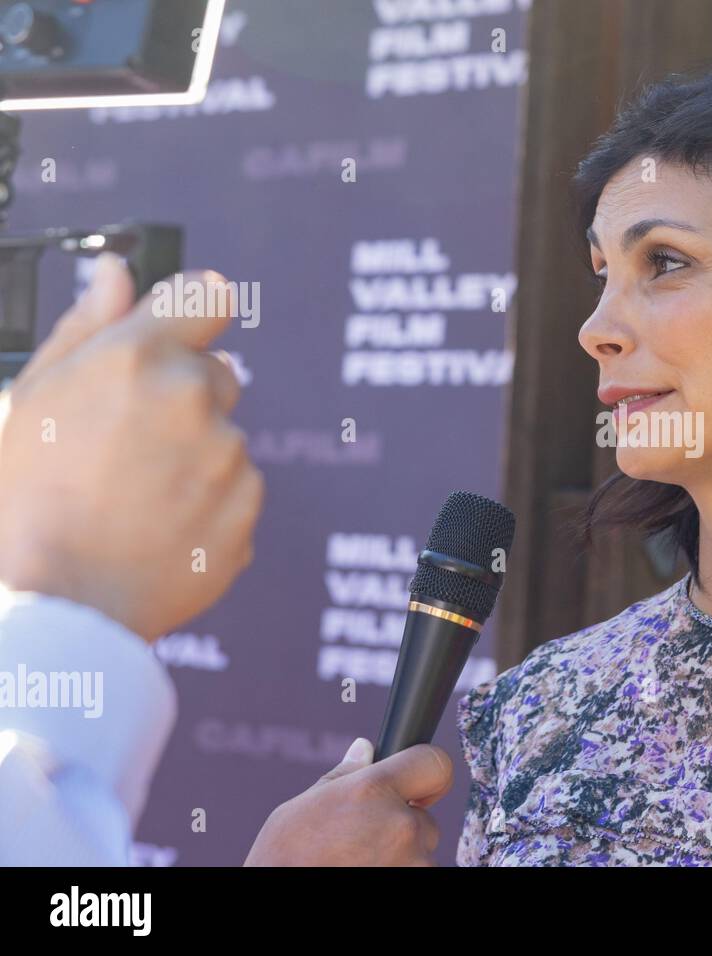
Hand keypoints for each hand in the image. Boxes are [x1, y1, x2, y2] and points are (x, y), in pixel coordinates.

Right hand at [0, 253, 262, 641]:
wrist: (59, 602)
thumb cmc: (30, 498)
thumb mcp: (36, 398)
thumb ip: (87, 327)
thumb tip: (117, 274)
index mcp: (137, 358)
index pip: (205, 295)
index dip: (192, 313)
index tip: (180, 330)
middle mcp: (192, 397)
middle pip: (217, 374)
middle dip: (184, 398)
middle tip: (127, 446)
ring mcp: (227, 455)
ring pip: (225, 437)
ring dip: (196, 456)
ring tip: (135, 496)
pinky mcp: (248, 506)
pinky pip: (237, 490)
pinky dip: (210, 504)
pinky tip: (160, 525)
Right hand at [244, 739, 453, 866]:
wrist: (277, 904)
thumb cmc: (283, 860)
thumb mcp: (302, 808)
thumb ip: (344, 776)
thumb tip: (365, 750)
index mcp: (373, 791)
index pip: (434, 763)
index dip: (426, 773)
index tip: (418, 788)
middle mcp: (401, 824)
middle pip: (425, 818)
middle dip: (402, 827)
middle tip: (362, 842)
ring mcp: (413, 862)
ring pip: (421, 853)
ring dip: (400, 857)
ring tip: (357, 863)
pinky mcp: (416, 883)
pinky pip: (416, 872)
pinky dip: (397, 872)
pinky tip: (364, 874)